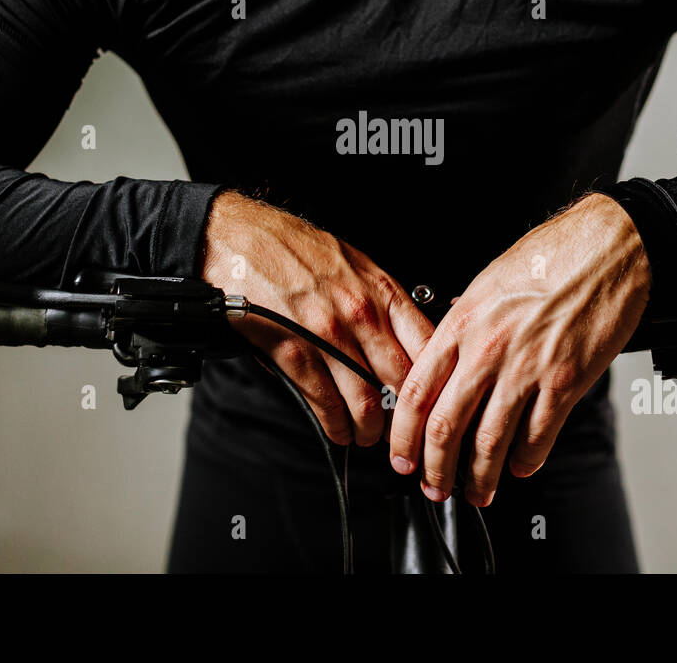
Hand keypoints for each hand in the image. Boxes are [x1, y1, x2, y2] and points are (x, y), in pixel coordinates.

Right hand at [200, 190, 434, 445]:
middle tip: (402, 431)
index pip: (428, 345)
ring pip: (367, 401)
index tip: (432, 399)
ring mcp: (328, 335)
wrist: (240, 238)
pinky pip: (324, 401)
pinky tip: (338, 430)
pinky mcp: (293, 350)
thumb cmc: (294, 248)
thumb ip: (380, 303)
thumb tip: (401, 340)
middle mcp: (361, 314)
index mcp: (381, 291)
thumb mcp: (354, 264)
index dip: (436, 381)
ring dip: (369, 430)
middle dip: (405, 417)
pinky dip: (335, 425)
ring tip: (366, 437)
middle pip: (402, 381)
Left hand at [387, 192, 650, 504]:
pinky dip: (524, 462)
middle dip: (435, 468)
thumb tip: (447, 355)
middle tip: (434, 485)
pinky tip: (519, 467)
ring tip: (476, 491)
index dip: (404, 434)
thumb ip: (463, 324)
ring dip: (479, 477)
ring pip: (489, 442)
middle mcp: (488, 348)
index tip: (402, 455)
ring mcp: (527, 369)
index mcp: (463, 322)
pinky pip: (537, 437)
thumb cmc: (553, 257)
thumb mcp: (487, 283)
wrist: (608, 248)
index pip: (417, 391)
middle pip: (446, 426)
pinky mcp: (565, 383)